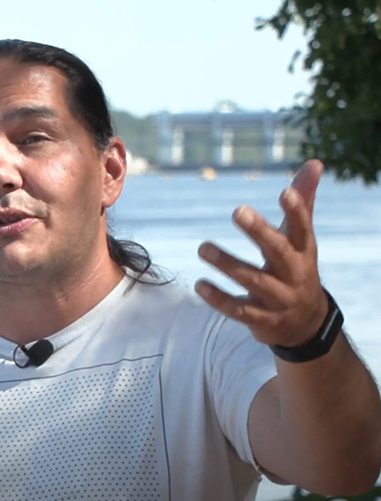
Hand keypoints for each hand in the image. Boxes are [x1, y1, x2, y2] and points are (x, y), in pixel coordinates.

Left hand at [195, 159, 329, 346]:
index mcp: (303, 250)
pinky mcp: (263, 320)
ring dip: (227, 263)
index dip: (297, 210)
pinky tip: (199, 284)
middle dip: (259, 232)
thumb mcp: (301, 239)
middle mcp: (294, 274)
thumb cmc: (296, 269)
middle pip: (278, 251)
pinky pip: (239, 310)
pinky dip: (218, 298)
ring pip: (253, 280)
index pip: (303, 228)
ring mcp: (279, 299)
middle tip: (238, 210)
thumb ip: (303, 202)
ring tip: (202, 247)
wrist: (305, 325)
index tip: (284, 192)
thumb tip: (314, 161)